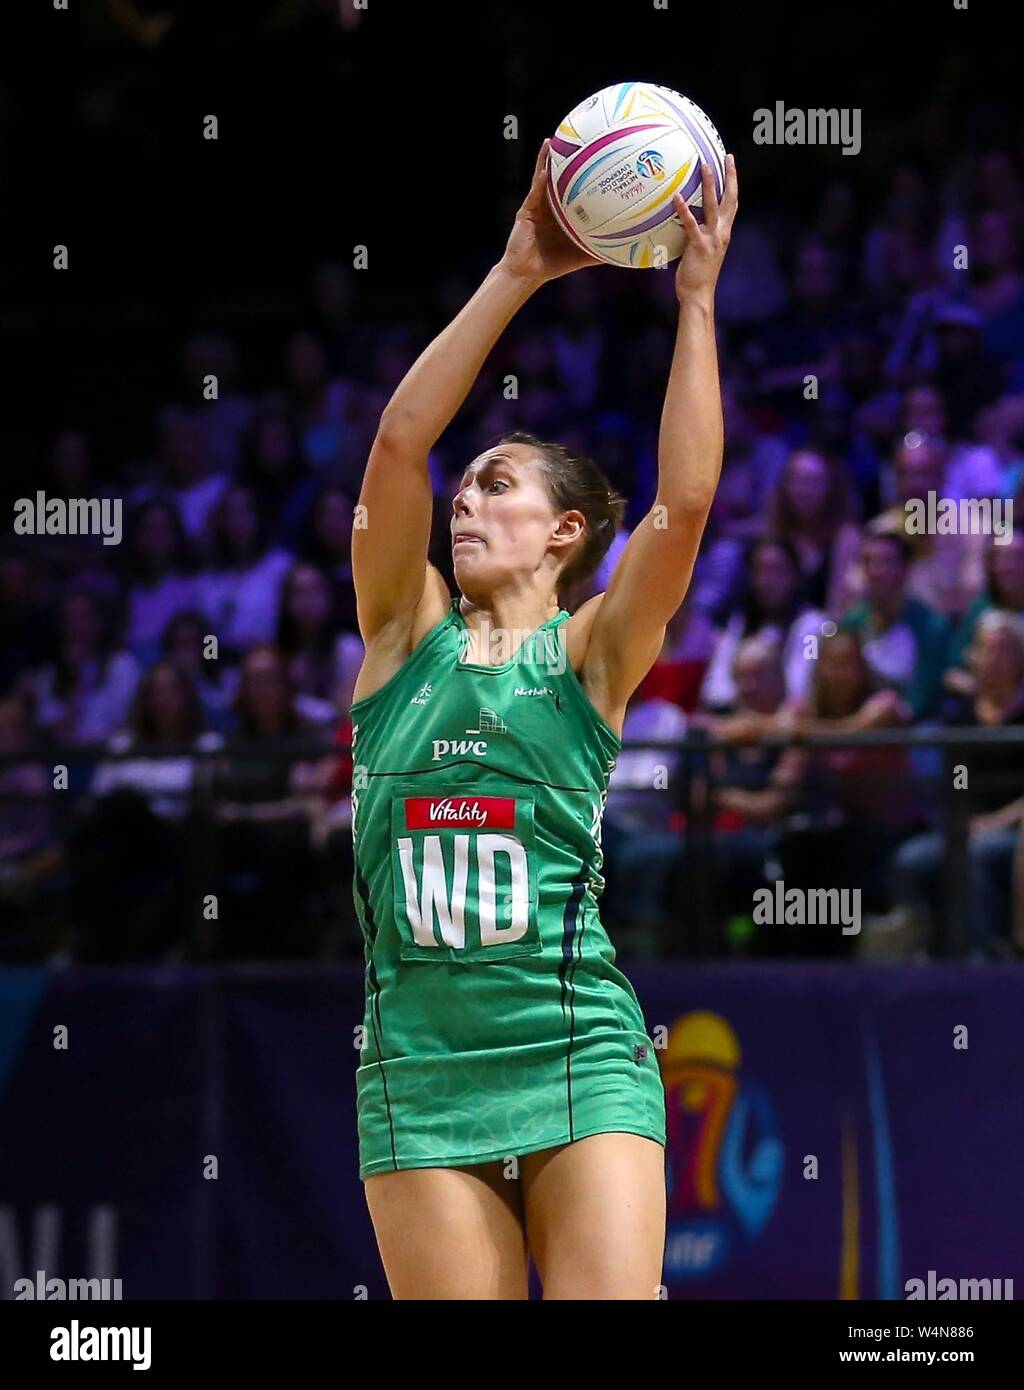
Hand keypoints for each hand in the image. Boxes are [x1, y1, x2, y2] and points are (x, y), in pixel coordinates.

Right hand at [500, 140, 602, 284]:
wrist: (527, 272)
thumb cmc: (553, 264)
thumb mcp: (581, 256)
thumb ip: (600, 251)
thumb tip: (625, 251)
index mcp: (566, 213)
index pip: (578, 190)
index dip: (587, 174)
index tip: (601, 158)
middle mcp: (553, 205)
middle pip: (561, 178)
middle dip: (568, 160)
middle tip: (581, 140)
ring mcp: (539, 204)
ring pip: (545, 178)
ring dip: (549, 159)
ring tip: (556, 141)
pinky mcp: (527, 208)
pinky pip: (535, 190)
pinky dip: (540, 177)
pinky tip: (547, 165)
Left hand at [672, 153, 737, 301]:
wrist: (698, 295)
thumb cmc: (698, 276)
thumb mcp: (702, 251)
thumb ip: (699, 235)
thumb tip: (688, 222)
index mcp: (724, 233)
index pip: (732, 204)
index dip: (733, 183)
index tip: (731, 165)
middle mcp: (722, 233)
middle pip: (730, 199)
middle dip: (730, 177)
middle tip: (727, 157)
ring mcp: (712, 239)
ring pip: (713, 206)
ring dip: (710, 185)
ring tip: (704, 166)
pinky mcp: (698, 246)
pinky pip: (691, 224)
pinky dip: (684, 210)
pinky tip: (677, 198)